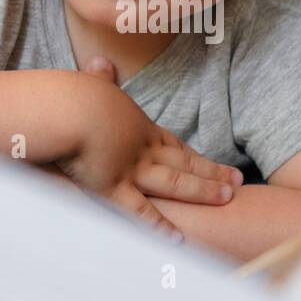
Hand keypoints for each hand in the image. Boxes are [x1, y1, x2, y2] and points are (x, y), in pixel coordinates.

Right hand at [56, 56, 243, 234]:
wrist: (62, 110)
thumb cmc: (70, 95)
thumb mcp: (90, 83)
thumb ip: (98, 77)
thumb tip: (99, 61)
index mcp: (135, 124)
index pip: (169, 143)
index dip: (191, 154)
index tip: (209, 161)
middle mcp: (141, 147)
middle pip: (184, 161)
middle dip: (212, 171)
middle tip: (238, 180)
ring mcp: (131, 168)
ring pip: (176, 182)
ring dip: (204, 190)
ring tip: (228, 197)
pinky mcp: (114, 188)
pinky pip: (142, 212)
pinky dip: (160, 226)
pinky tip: (179, 238)